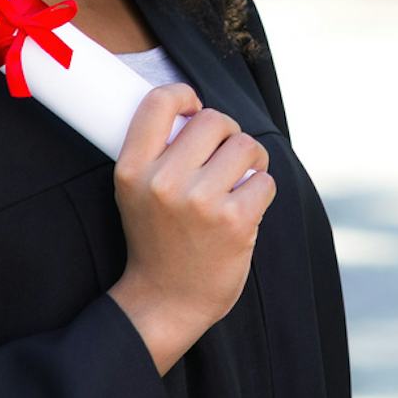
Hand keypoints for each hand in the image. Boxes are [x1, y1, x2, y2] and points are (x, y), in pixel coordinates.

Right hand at [107, 84, 275, 374]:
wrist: (165, 300)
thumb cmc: (157, 238)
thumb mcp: (136, 191)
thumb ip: (159, 151)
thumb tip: (196, 108)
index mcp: (132, 169)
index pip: (159, 102)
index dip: (185, 97)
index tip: (194, 112)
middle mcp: (162, 182)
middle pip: (214, 120)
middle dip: (227, 135)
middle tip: (223, 160)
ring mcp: (199, 202)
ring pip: (246, 145)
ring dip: (250, 162)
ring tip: (237, 183)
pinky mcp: (233, 221)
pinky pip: (265, 181)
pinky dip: (260, 192)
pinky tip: (244, 210)